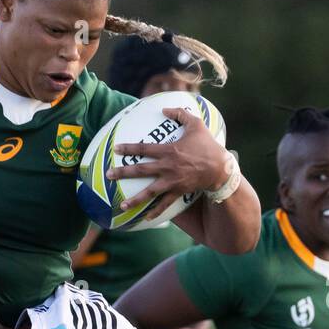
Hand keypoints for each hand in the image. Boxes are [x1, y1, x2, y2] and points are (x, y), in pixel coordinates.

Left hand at [106, 109, 227, 222]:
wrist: (220, 168)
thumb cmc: (208, 145)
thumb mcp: (196, 124)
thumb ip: (180, 114)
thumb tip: (164, 109)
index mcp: (169, 151)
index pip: (144, 149)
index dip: (129, 148)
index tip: (116, 149)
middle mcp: (167, 167)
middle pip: (140, 171)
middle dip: (123, 173)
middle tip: (108, 175)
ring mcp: (172, 181)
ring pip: (149, 192)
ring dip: (134, 199)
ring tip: (121, 205)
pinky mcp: (178, 192)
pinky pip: (164, 204)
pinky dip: (155, 212)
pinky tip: (145, 218)